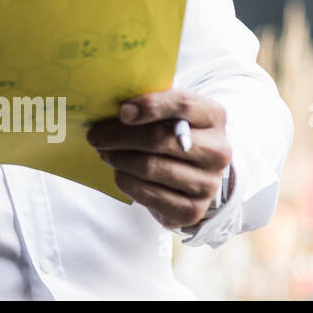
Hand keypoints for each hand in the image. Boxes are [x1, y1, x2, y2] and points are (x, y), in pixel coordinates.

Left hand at [86, 89, 230, 229]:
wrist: (194, 174)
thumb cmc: (173, 133)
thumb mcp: (169, 111)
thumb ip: (150, 103)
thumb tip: (115, 107)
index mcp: (213, 116)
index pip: (182, 104)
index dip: (149, 106)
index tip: (121, 112)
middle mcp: (217, 151)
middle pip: (159, 139)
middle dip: (119, 136)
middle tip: (95, 135)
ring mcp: (208, 183)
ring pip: (150, 167)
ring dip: (118, 158)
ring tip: (104, 152)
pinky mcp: (192, 210)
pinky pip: (148, 194)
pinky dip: (125, 181)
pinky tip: (118, 172)